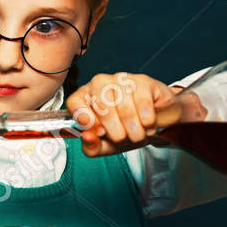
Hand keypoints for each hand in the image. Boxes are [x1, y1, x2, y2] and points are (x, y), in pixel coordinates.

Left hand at [66, 71, 184, 156]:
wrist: (151, 123)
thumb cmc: (124, 130)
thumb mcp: (106, 145)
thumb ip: (92, 146)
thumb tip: (87, 137)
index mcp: (85, 96)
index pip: (75, 103)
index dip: (87, 120)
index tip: (100, 132)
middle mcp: (100, 83)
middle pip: (102, 106)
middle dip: (115, 131)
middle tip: (123, 138)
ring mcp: (121, 79)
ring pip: (124, 106)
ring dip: (133, 128)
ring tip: (137, 134)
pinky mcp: (143, 81)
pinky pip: (143, 102)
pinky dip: (146, 120)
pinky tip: (147, 124)